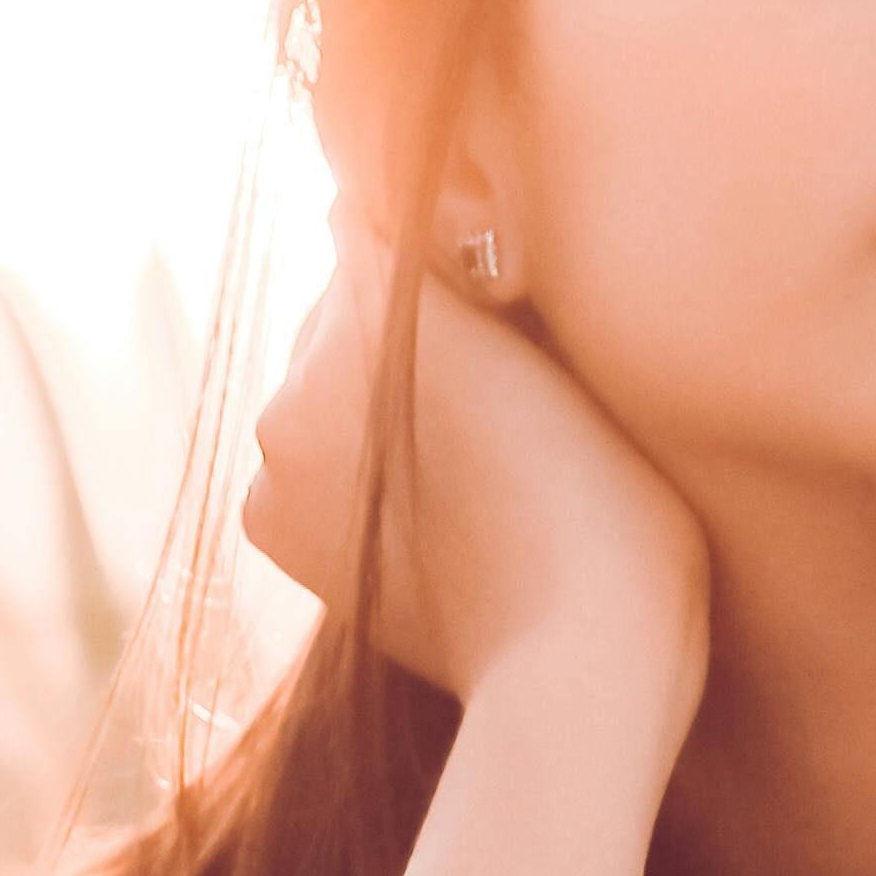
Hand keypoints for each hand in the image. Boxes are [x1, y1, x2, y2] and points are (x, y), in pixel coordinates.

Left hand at [244, 226, 710, 732]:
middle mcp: (305, 360)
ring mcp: (277, 447)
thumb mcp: (559, 346)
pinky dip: (341, 484)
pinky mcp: (268, 520)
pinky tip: (422, 520)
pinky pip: (297, 470)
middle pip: (341, 321)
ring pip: (319, 398)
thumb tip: (366, 219)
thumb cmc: (607, 498)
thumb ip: (460, 275)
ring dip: (369, 419)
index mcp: (382, 293)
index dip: (446, 278)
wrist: (573, 656)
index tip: (498, 327)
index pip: (379, 235)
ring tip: (465, 478)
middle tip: (492, 418)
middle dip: (397, 349)